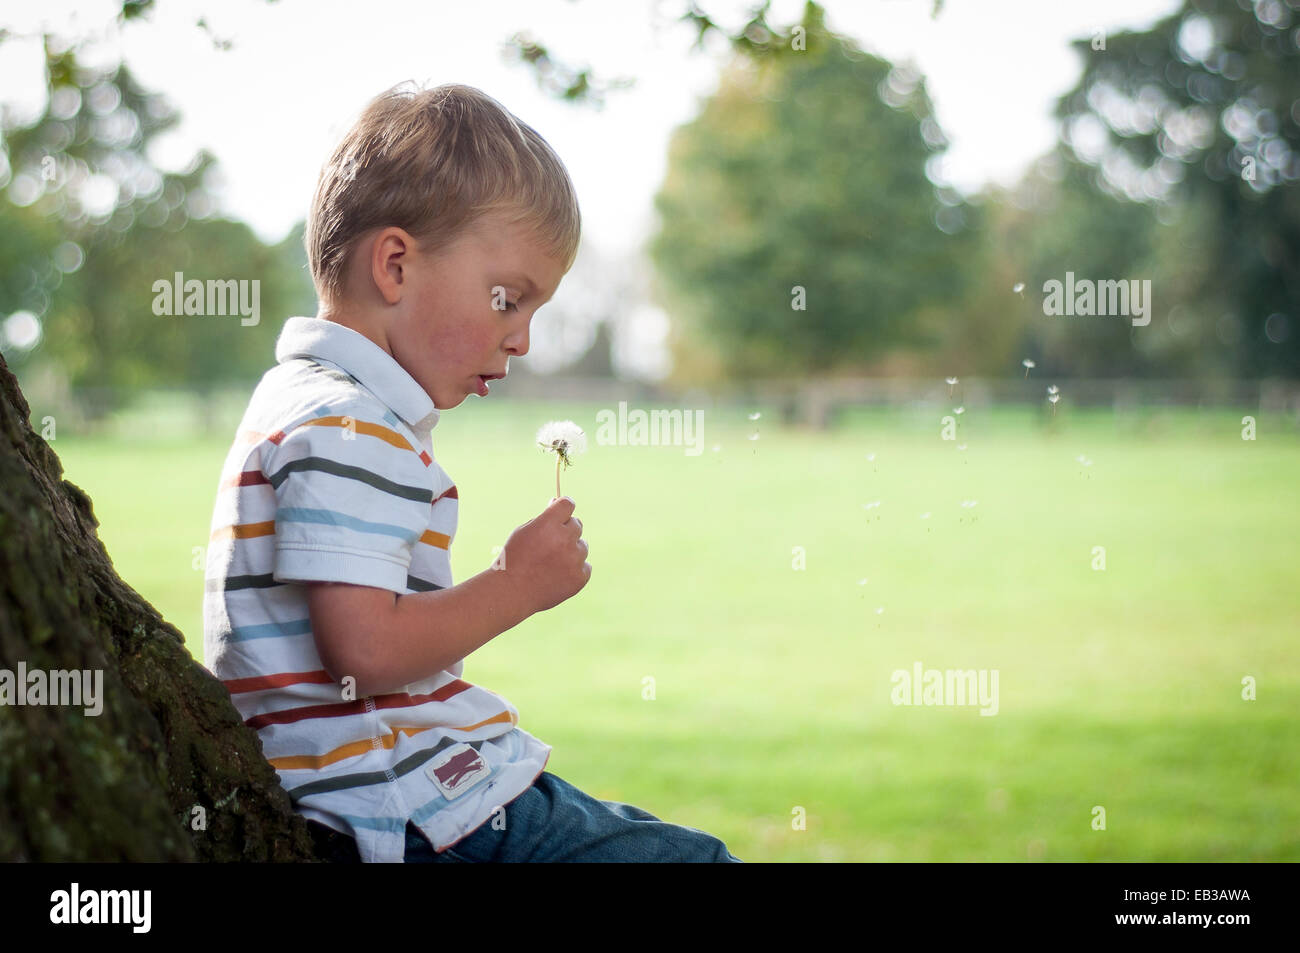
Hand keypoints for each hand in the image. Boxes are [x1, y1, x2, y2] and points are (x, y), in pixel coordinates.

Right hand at [498, 496, 590, 612]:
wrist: (511, 592)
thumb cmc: (514, 559)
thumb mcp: (523, 531)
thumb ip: (543, 517)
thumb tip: (556, 502)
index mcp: (548, 524)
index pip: (568, 504)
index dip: (563, 508)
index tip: (560, 514)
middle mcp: (564, 539)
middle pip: (577, 524)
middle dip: (566, 530)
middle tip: (550, 544)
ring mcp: (574, 559)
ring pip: (582, 546)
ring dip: (571, 550)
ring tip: (551, 563)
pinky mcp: (580, 577)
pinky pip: (585, 566)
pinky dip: (575, 569)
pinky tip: (558, 575)